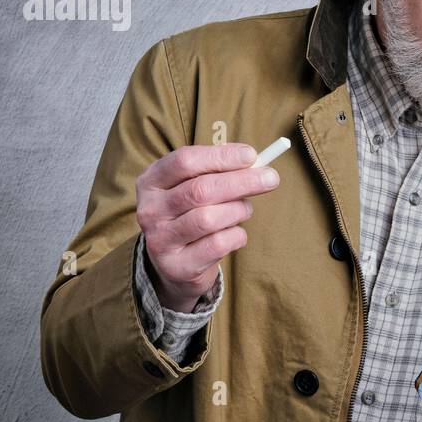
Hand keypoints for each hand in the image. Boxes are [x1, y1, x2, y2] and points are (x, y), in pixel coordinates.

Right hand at [135, 143, 280, 311]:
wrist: (175, 265)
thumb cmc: (191, 214)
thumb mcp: (195, 187)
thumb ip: (219, 172)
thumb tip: (256, 163)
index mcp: (151, 182)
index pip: (184, 161)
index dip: (221, 156)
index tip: (251, 155)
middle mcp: (149, 210)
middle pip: (200, 190)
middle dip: (242, 182)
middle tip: (271, 179)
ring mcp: (160, 240)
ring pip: (209, 218)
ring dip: (239, 210)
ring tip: (245, 209)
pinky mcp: (177, 266)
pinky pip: (218, 244)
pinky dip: (236, 235)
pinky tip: (236, 234)